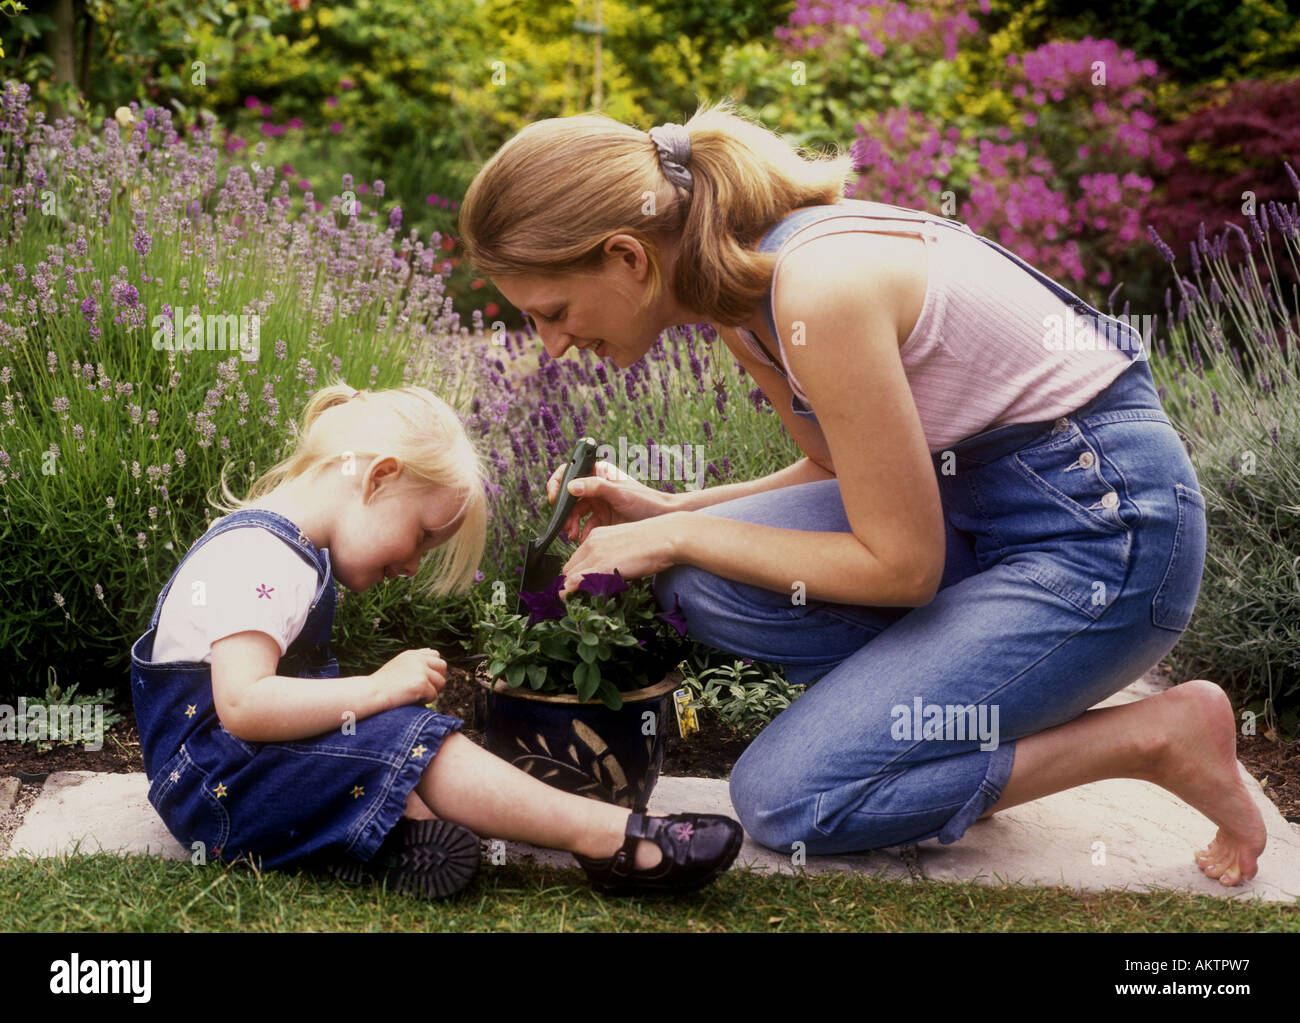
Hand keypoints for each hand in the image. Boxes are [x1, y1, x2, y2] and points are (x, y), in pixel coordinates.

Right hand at [371, 648, 446, 707]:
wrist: (371, 693)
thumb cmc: (382, 685)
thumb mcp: (398, 666)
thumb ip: (414, 661)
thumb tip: (432, 655)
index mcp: (412, 654)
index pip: (435, 655)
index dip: (433, 669)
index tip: (424, 679)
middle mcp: (418, 659)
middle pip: (442, 666)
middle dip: (437, 678)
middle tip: (425, 689)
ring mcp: (421, 670)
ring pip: (440, 682)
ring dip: (431, 691)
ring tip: (415, 695)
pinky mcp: (422, 683)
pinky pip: (434, 695)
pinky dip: (425, 701)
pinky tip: (412, 700)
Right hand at [547, 460, 676, 543]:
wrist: (664, 520)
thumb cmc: (647, 501)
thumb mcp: (620, 492)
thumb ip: (596, 487)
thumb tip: (571, 486)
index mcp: (600, 474)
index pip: (571, 473)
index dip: (559, 483)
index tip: (555, 498)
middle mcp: (598, 488)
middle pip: (571, 497)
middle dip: (565, 511)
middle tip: (564, 524)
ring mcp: (601, 504)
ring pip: (577, 514)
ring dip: (571, 524)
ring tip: (571, 534)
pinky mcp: (605, 520)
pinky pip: (587, 527)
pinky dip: (582, 534)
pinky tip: (582, 540)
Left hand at [557, 514, 685, 598]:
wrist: (664, 537)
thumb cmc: (654, 543)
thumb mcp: (627, 547)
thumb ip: (614, 557)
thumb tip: (611, 572)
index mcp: (597, 536)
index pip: (577, 558)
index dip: (576, 574)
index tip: (580, 585)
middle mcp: (592, 542)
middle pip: (569, 567)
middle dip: (570, 583)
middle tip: (576, 596)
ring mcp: (594, 554)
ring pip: (569, 575)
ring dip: (569, 589)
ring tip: (573, 601)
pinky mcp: (600, 566)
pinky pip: (574, 581)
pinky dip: (568, 592)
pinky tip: (570, 599)